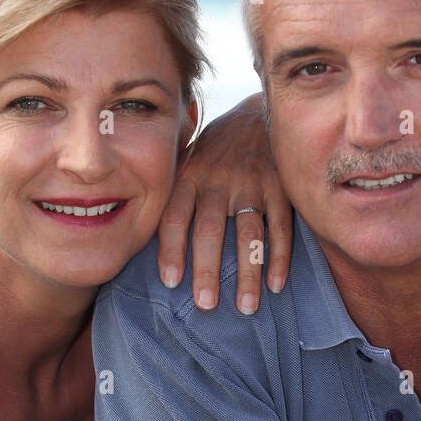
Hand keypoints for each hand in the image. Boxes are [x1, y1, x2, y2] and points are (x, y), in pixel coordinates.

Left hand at [156, 93, 292, 314]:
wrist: (259, 113)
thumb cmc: (215, 149)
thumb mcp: (187, 159)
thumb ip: (171, 191)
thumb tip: (140, 232)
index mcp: (190, 175)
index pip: (174, 216)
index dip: (171, 249)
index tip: (171, 282)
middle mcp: (218, 180)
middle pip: (210, 230)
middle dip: (207, 269)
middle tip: (205, 304)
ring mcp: (251, 183)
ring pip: (248, 234)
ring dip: (248, 273)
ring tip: (246, 307)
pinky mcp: (280, 186)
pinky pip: (280, 227)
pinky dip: (279, 257)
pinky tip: (275, 285)